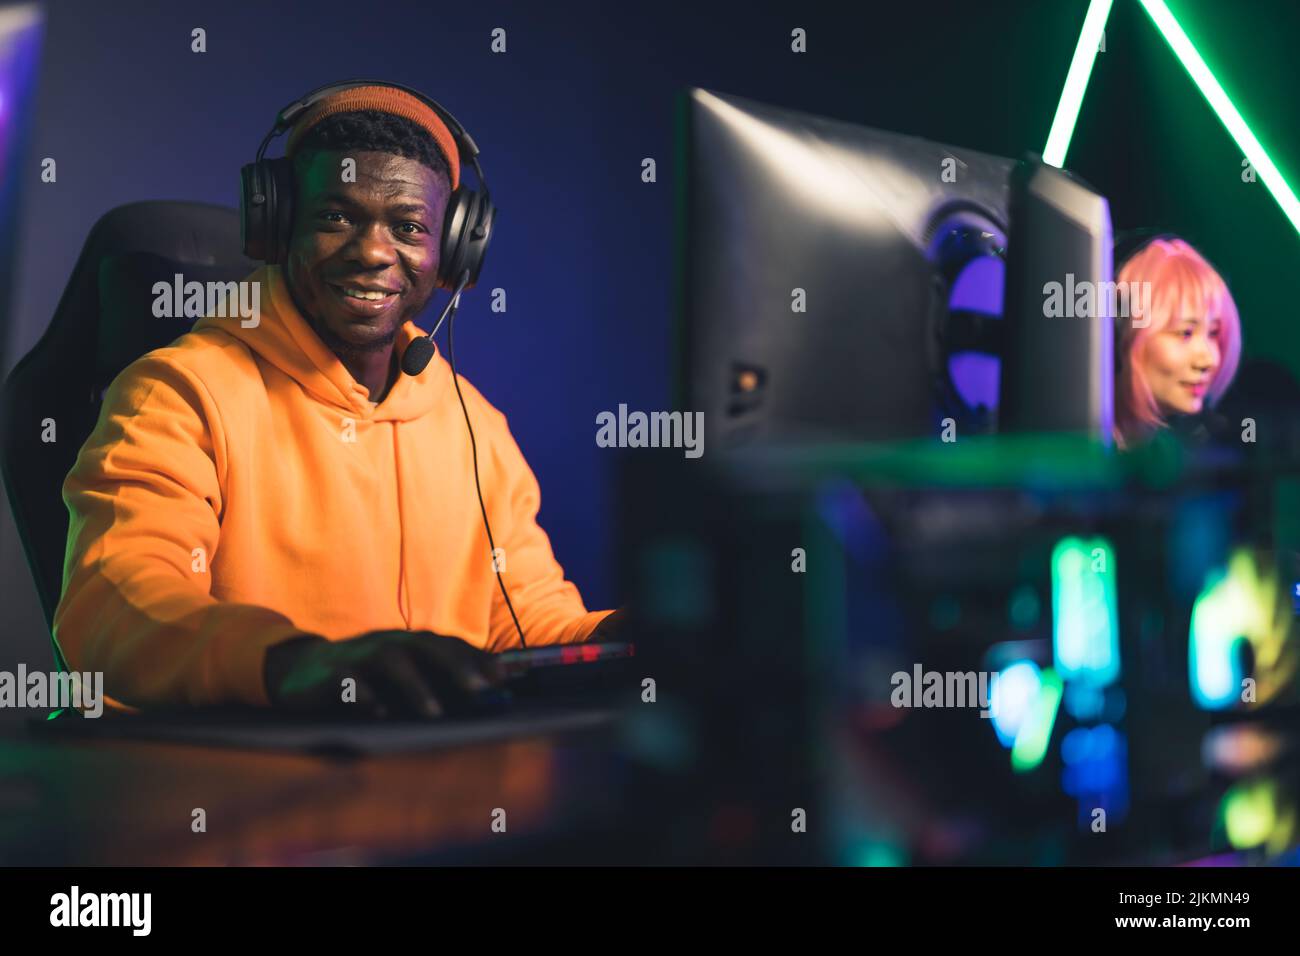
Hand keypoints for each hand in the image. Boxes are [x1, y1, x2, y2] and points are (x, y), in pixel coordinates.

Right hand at [264, 630, 503, 718]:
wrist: (300, 670)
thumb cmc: (366, 677)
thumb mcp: (402, 674)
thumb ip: (440, 679)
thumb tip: (491, 689)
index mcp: (409, 642)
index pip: (448, 644)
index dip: (476, 658)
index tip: (504, 676)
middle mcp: (389, 643)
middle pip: (426, 646)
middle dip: (456, 666)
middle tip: (481, 690)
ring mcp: (359, 656)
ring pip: (391, 661)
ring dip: (415, 686)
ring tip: (434, 713)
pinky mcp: (331, 674)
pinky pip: (349, 681)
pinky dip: (364, 695)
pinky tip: (378, 712)